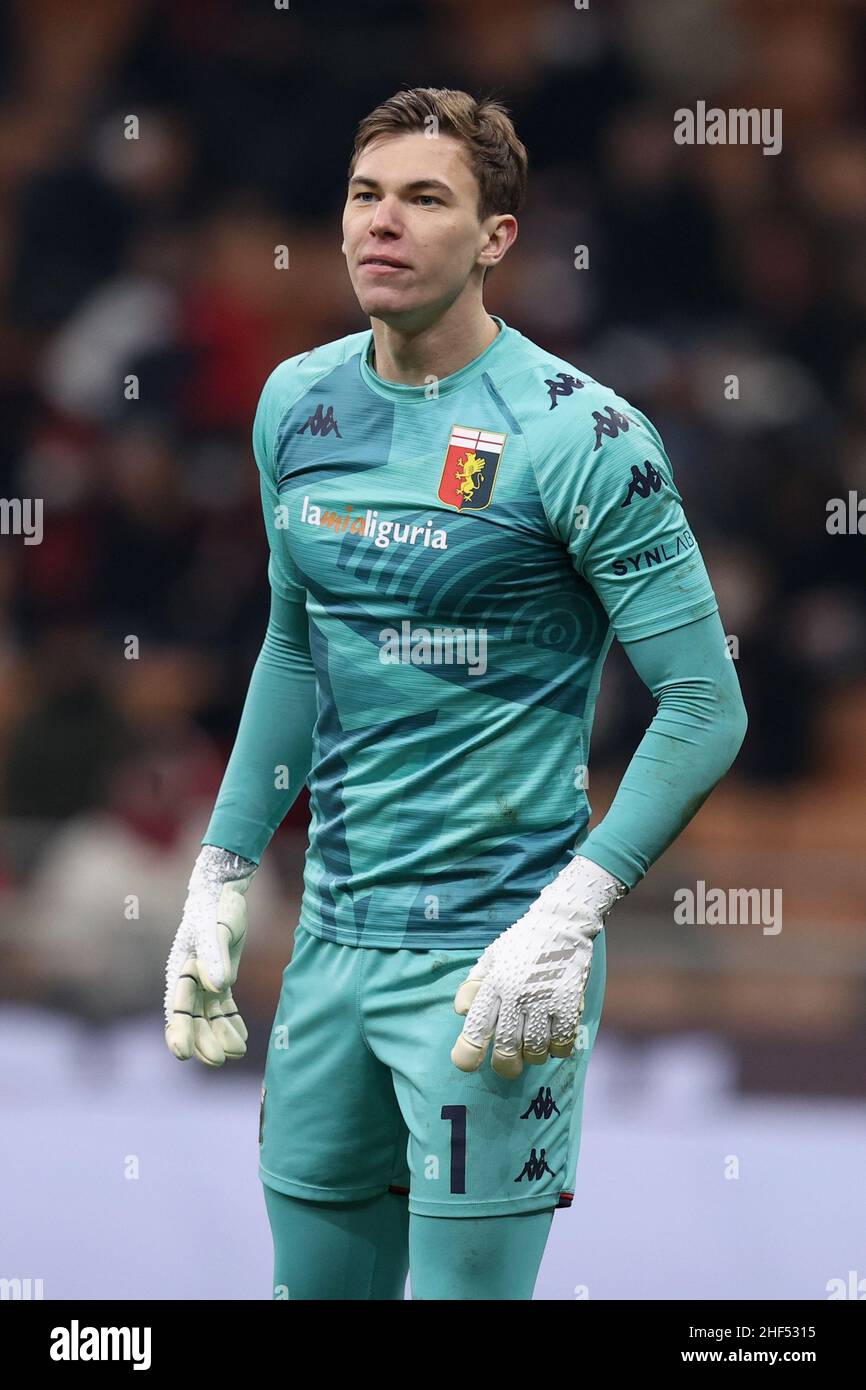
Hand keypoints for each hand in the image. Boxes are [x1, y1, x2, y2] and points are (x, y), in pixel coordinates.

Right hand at [164, 845, 256, 1065]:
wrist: (224, 889)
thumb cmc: (216, 907)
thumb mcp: (217, 929)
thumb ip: (215, 957)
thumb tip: (218, 987)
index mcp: (181, 969)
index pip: (176, 1007)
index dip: (179, 1031)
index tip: (182, 1054)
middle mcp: (189, 978)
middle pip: (192, 1018)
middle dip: (203, 1041)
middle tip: (218, 1061)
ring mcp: (204, 979)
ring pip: (208, 1016)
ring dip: (219, 1035)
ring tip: (237, 1053)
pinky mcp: (220, 976)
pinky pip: (223, 1006)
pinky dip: (231, 1022)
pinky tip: (243, 1038)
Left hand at [451, 855, 626, 1078]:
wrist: (561, 923)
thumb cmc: (522, 943)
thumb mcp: (491, 957)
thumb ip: (473, 985)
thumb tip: (461, 1013)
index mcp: (494, 983)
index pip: (476, 1026)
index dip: (468, 1052)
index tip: (467, 1063)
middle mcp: (516, 993)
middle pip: (506, 1047)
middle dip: (504, 1065)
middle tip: (507, 1066)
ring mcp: (544, 999)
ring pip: (535, 1049)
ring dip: (532, 1056)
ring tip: (532, 1048)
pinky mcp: (568, 1002)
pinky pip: (563, 1042)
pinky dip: (557, 1049)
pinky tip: (554, 1041)